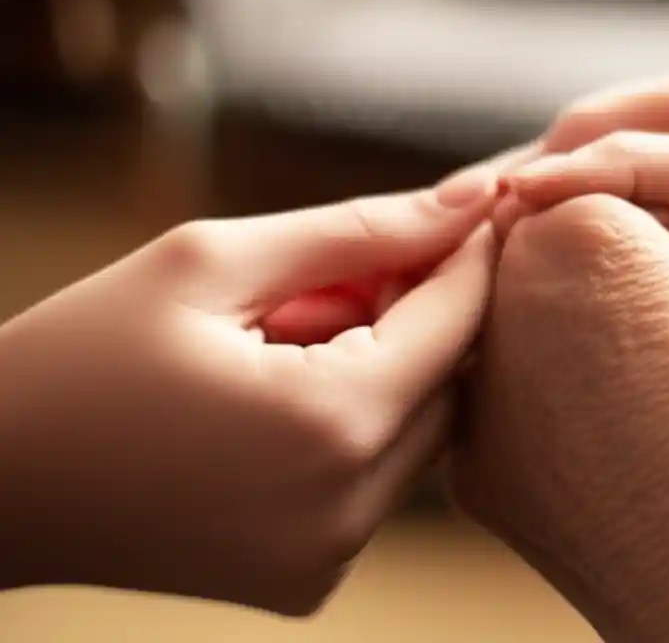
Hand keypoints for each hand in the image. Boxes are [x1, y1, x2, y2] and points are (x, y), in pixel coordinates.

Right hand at [0, 166, 497, 613]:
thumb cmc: (80, 355)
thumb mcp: (211, 262)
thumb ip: (359, 230)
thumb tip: (472, 199)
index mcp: (331, 425)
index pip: (457, 324)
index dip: (468, 258)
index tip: (471, 209)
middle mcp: (348, 510)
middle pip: (448, 384)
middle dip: (416, 315)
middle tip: (342, 272)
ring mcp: (330, 559)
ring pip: (417, 435)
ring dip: (383, 371)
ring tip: (287, 332)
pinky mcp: (308, 583)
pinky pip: (372, 486)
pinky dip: (352, 429)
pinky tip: (276, 394)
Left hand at [449, 195, 668, 641]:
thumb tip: (629, 222)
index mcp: (578, 238)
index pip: (593, 186)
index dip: (645, 221)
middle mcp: (501, 306)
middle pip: (531, 249)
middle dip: (579, 267)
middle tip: (650, 320)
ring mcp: (476, 395)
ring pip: (506, 325)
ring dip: (550, 329)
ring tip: (630, 378)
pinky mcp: (472, 470)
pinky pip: (498, 404)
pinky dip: (538, 404)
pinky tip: (603, 433)